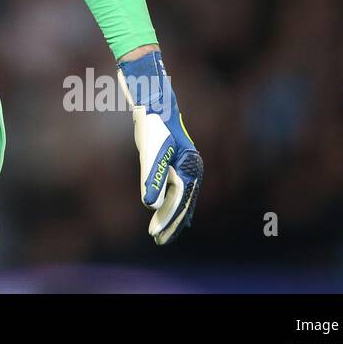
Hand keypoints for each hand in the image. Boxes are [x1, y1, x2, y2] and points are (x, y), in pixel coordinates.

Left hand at [116, 49, 202, 244]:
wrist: (154, 102)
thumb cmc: (152, 125)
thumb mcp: (150, 152)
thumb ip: (151, 178)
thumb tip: (151, 205)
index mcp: (190, 168)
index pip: (179, 201)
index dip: (167, 220)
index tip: (155, 236)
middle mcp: (192, 169)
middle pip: (183, 203)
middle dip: (172, 223)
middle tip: (158, 241)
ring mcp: (185, 165)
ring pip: (182, 197)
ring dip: (173, 215)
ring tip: (164, 233)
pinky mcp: (176, 161)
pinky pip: (179, 189)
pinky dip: (176, 202)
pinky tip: (171, 209)